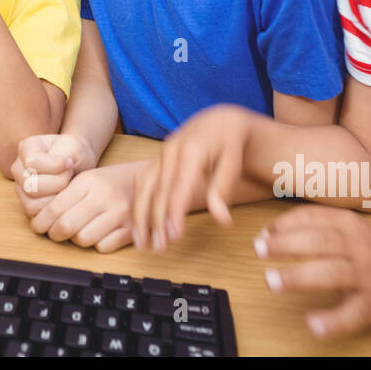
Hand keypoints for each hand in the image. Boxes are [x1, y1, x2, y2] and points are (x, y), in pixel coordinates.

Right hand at [9, 134, 95, 217]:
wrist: (77, 164)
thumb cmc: (74, 154)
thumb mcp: (73, 147)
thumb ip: (63, 157)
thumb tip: (61, 168)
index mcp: (26, 147)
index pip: (33, 162)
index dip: (55, 166)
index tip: (70, 163)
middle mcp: (18, 167)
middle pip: (30, 185)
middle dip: (57, 184)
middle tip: (69, 177)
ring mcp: (19, 186)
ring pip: (30, 202)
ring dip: (54, 198)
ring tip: (66, 187)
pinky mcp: (26, 202)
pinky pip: (34, 212)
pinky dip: (51, 209)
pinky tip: (62, 197)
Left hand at [29, 161, 142, 252]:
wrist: (147, 180)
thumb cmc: (112, 181)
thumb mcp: (88, 178)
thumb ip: (67, 195)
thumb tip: (42, 217)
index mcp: (89, 181)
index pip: (55, 207)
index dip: (42, 222)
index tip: (38, 226)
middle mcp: (103, 196)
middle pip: (66, 226)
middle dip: (55, 234)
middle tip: (55, 233)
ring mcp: (119, 213)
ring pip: (84, 239)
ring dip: (78, 239)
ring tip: (81, 231)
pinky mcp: (132, 229)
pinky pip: (104, 247)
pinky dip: (98, 244)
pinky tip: (100, 234)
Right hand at [132, 104, 255, 250]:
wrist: (217, 121)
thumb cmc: (228, 144)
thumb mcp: (233, 164)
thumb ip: (223, 191)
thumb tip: (222, 220)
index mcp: (190, 150)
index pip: (179, 187)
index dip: (174, 212)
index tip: (174, 236)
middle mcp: (170, 151)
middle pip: (157, 190)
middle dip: (155, 221)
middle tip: (159, 248)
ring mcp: (159, 155)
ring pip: (143, 188)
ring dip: (141, 216)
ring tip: (143, 243)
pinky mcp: (155, 161)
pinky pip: (141, 184)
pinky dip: (137, 206)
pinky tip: (138, 225)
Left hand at [256, 203, 370, 339]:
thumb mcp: (350, 229)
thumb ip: (315, 227)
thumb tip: (270, 231)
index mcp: (350, 225)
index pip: (313, 218)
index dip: (285, 224)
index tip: (263, 233)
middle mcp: (359, 247)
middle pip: (320, 242)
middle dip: (286, 245)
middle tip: (258, 250)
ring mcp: (367, 276)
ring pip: (332, 274)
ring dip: (299, 277)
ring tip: (271, 281)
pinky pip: (352, 314)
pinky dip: (332, 320)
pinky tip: (313, 324)